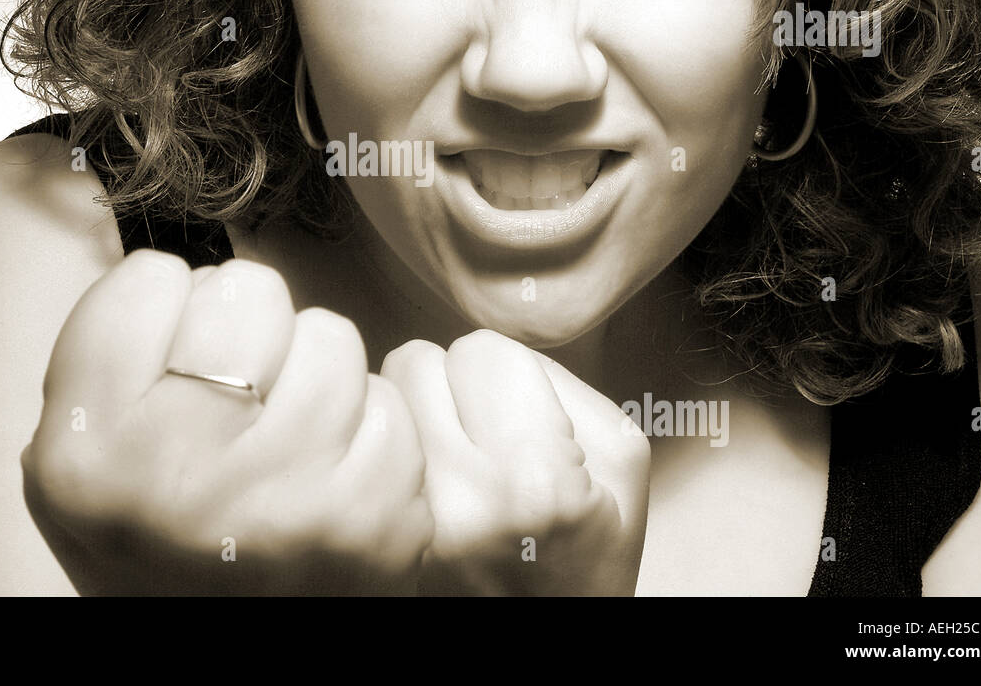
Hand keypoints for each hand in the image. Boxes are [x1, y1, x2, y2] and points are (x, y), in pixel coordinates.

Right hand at [21, 251, 433, 593]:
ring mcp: (293, 508)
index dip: (167, 307)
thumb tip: (191, 259)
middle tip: (233, 391)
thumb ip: (108, 351)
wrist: (215, 645)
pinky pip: (389, 403)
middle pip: (251, 293)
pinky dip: (363, 426)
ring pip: (332, 336)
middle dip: (246, 326)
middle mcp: (188, 484)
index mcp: (90, 458)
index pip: (155, 278)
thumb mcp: (76, 450)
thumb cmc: (152, 531)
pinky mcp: (379, 525)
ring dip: (310, 370)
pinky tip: (328, 470)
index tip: (166, 359)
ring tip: (281, 432)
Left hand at [381, 330, 650, 594]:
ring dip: (414, 410)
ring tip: (452, 452)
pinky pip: (364, 445)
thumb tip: (482, 350)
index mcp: (534, 482)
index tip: (522, 413)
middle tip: (482, 429)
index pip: (480, 349)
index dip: (506, 372)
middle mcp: (459, 503)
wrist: (549, 631)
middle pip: (417, 360)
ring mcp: (409, 525)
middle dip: (452, 383)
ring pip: (381, 395)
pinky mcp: (379, 537)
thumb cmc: (590, 548)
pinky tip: (425, 479)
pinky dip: (391, 447)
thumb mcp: (616, 456)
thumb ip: (557, 380)